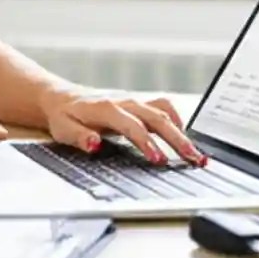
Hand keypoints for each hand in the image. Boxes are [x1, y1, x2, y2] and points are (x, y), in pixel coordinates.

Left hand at [42, 90, 206, 165]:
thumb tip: (94, 144)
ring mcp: (134, 101)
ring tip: (196, 154)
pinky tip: (184, 137)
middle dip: (177, 138)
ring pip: (164, 111)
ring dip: (182, 131)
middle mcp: (124, 101)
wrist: (62, 97)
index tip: (159, 160)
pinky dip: (177, 121)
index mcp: (106, 108)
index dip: (147, 142)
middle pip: (157, 117)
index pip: (132, 125)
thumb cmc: (64, 116)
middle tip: (192, 159)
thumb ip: (79, 137)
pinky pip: (163, 107)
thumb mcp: (63, 129)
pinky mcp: (139, 104)